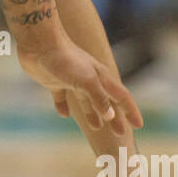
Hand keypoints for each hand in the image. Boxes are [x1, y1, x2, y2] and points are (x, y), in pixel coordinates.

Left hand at [18, 38, 143, 134]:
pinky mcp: (53, 81)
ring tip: (95, 126)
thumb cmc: (65, 58)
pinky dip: (63, 105)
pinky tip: (63, 114)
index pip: (121, 96)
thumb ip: (98, 98)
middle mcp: (89, 78)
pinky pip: (60, 96)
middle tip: (119, 133)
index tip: (138, 125)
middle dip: (113, 117)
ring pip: (85, 100)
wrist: (39, 42)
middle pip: (105, 101)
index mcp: (101, 77)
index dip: (130, 111)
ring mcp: (71, 79)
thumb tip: (110, 116)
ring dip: (91, 113)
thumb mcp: (86, 80)